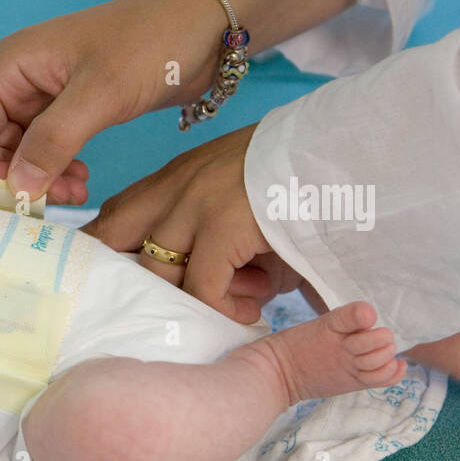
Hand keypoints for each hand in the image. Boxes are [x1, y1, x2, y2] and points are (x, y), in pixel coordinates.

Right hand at [0, 0, 226, 203]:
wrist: (204, 24)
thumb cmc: (153, 43)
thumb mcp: (101, 94)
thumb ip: (53, 142)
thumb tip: (16, 189)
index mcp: (13, 66)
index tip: (17, 193)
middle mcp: (21, 80)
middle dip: (14, 178)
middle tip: (52, 201)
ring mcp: (45, 95)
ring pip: (18, 151)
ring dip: (38, 178)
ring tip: (76, 192)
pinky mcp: (71, 108)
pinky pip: (46, 149)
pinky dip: (57, 170)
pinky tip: (82, 179)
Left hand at [85, 122, 298, 323]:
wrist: (355, 152)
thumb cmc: (305, 188)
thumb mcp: (245, 209)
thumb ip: (214, 247)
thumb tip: (201, 296)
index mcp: (178, 176)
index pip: (117, 211)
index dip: (104, 247)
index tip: (104, 280)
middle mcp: (177, 185)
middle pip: (112, 233)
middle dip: (114, 272)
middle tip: (142, 307)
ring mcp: (197, 203)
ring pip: (154, 268)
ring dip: (185, 298)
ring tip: (235, 301)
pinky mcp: (225, 224)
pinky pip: (201, 286)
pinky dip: (222, 308)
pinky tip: (250, 308)